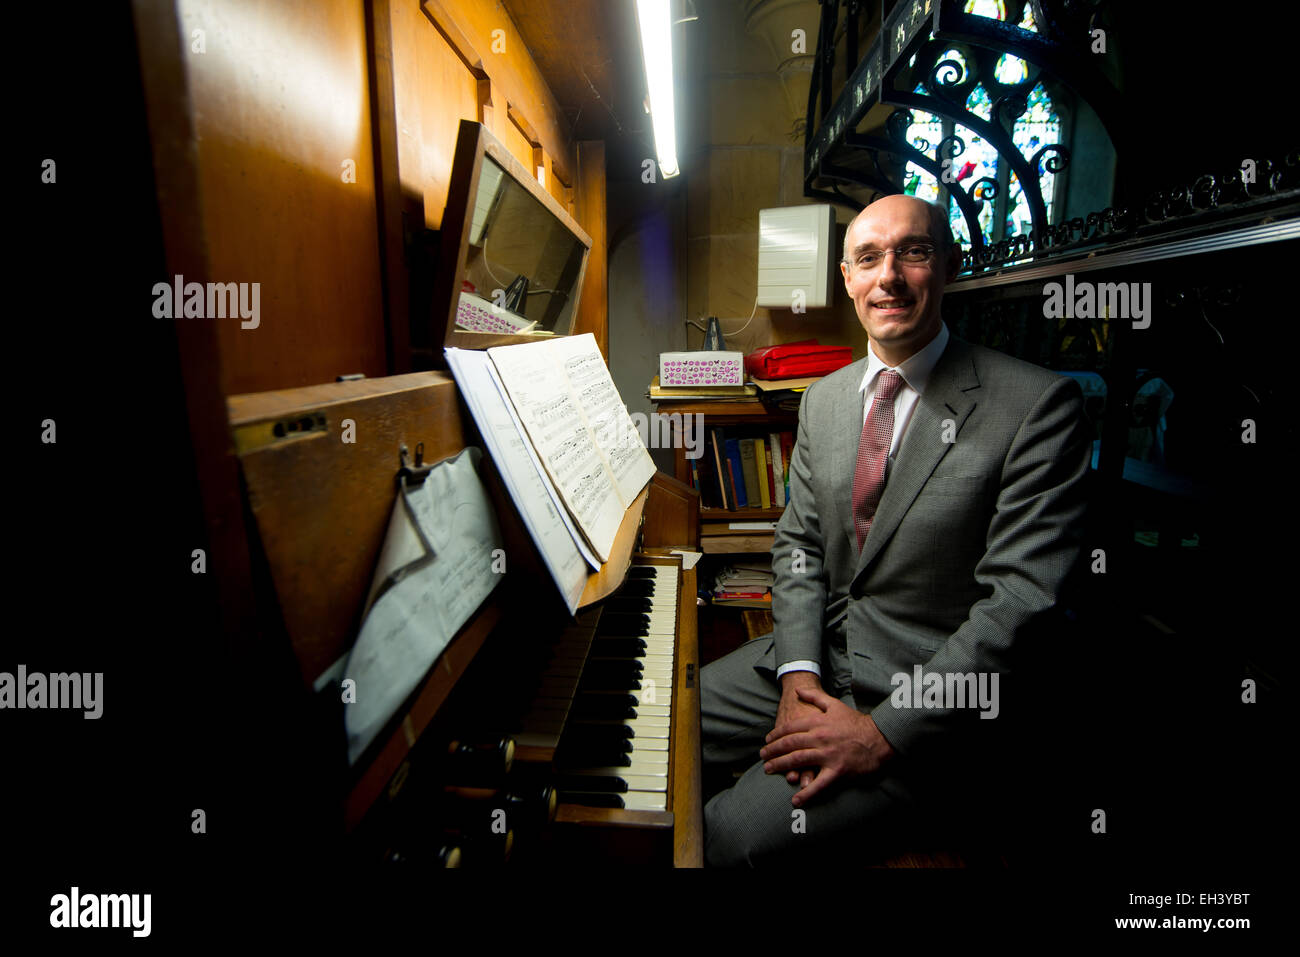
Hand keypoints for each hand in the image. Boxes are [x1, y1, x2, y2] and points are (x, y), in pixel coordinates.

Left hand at [760, 686, 894, 806]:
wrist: (879, 738)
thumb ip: (814, 696)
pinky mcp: (837, 771)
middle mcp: (820, 738)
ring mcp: (828, 755)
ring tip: (768, 769)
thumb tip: (797, 690)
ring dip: (781, 766)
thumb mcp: (835, 704)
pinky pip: (819, 784)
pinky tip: (795, 800)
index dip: (776, 735)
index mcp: (818, 722)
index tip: (767, 740)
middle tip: (762, 756)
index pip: (790, 728)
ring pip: (798, 760)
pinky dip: (806, 793)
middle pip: (790, 744)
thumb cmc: (856, 722)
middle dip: (773, 751)